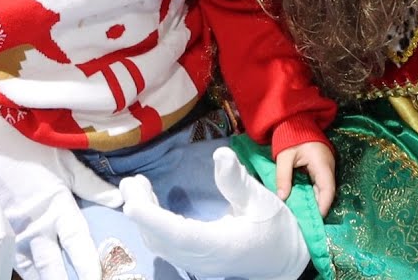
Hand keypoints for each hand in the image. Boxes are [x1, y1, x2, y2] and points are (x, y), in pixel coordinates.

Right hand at [0, 116, 121, 279]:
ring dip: (43, 279)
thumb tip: (119, 200)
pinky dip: (24, 270)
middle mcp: (37, 225)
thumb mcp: (66, 163)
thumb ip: (92, 185)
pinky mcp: (0, 231)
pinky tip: (34, 277)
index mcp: (58, 207)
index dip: (87, 264)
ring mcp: (16, 231)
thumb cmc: (34, 150)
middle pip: (51, 265)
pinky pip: (12, 258)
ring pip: (31, 268)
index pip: (76, 243)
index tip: (97, 279)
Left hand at [120, 146, 309, 279]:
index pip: (176, 234)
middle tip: (131, 182)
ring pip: (159, 244)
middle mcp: (202, 257)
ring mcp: (197, 262)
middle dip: (140, 210)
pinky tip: (151, 204)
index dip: (150, 216)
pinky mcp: (195, 259)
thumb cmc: (275, 227)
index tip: (132, 197)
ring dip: (143, 217)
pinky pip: (165, 245)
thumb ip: (236, 181)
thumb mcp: (260, 199)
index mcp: (219, 244)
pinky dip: (151, 224)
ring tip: (137, 187)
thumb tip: (220, 154)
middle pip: (160, 239)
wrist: (285, 257)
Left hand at [275, 141, 335, 216]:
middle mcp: (328, 166)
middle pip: (327, 191)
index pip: (327, 189)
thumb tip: (282, 197)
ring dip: (315, 200)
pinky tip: (304, 200)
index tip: (315, 219)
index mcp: (322, 163)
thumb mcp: (284, 157)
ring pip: (323, 188)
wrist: (296, 120)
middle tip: (307, 220)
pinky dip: (313, 192)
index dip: (323, 205)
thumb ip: (283, 176)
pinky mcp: (321, 167)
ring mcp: (326, 166)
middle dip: (318, 206)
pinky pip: (319, 183)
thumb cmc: (290, 136)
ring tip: (304, 214)